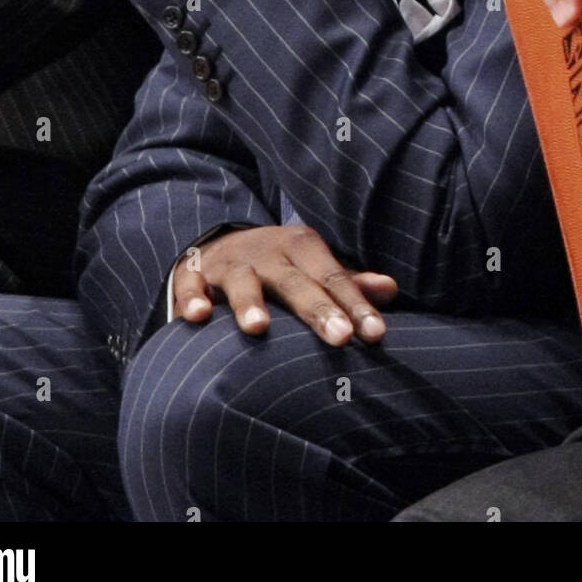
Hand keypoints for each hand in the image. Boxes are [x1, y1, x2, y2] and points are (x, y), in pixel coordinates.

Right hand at [174, 224, 398, 345]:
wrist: (221, 244)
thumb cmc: (280, 267)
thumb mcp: (314, 268)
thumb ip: (348, 283)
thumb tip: (390, 289)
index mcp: (302, 248)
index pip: (334, 278)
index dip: (357, 306)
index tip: (376, 335)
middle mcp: (268, 252)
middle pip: (296, 281)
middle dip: (317, 309)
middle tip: (340, 337)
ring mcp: (230, 262)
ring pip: (242, 280)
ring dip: (249, 302)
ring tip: (258, 328)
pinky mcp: (195, 273)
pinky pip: (191, 284)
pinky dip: (193, 299)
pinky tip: (198, 318)